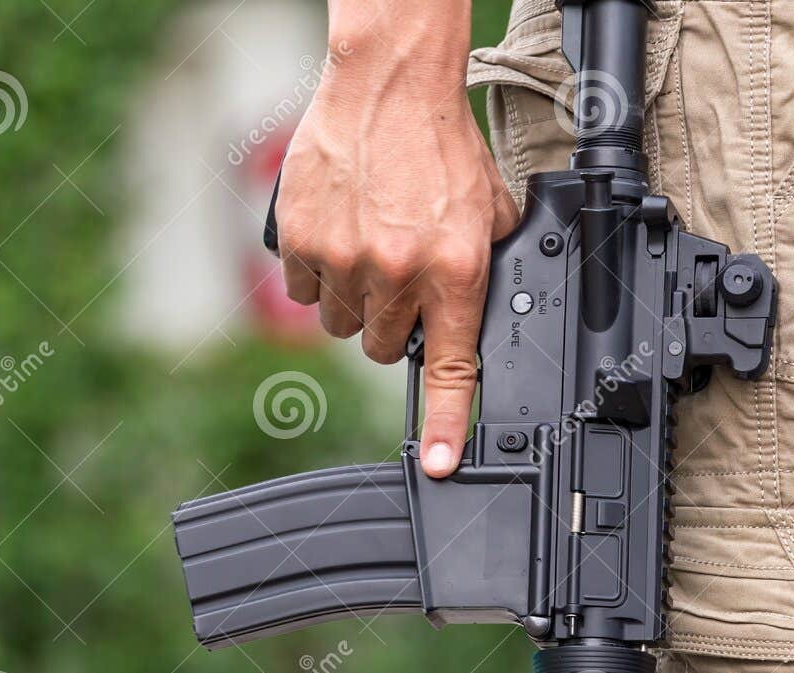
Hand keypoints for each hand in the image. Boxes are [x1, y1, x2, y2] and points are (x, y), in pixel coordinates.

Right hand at [275, 7, 519, 476]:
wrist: (390, 86)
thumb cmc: (443, 148)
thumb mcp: (491, 217)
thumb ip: (486, 274)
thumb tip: (483, 321)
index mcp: (455, 273)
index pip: (454, 369)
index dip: (450, 425)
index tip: (442, 465)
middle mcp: (400, 274)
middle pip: (390, 349)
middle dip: (399, 325)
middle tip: (405, 279)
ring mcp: (346, 260)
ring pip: (348, 325)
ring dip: (360, 300)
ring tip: (374, 248)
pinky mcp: (303, 240)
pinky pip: (309, 293)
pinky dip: (323, 274)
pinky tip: (343, 236)